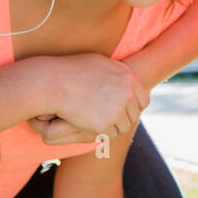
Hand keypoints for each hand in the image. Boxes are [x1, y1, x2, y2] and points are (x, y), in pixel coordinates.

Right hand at [26, 54, 148, 142]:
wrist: (54, 82)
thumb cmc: (73, 70)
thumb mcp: (101, 63)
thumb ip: (118, 73)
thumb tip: (129, 78)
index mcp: (128, 76)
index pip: (144, 99)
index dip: (134, 107)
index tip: (125, 111)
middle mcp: (127, 92)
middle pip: (135, 115)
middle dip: (124, 118)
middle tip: (110, 119)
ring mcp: (118, 109)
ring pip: (124, 127)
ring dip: (113, 126)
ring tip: (97, 120)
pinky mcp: (105, 123)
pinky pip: (110, 134)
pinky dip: (101, 132)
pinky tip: (89, 124)